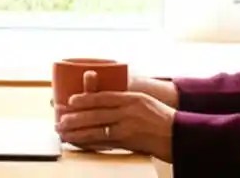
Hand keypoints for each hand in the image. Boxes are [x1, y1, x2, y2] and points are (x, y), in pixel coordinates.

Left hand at [55, 72, 175, 162]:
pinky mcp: (129, 142)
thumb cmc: (162, 118)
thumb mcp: (144, 102)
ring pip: (97, 129)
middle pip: (96, 113)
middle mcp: (129, 111)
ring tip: (63, 132)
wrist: (180, 135)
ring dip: (78, 132)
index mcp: (132, 98)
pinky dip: (89, 142)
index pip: (104, 96)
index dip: (85, 98)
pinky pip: (104, 142)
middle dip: (75, 116)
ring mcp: (129, 127)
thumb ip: (125, 101)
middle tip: (59, 119)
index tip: (70, 100)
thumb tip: (102, 102)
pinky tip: (79, 143)